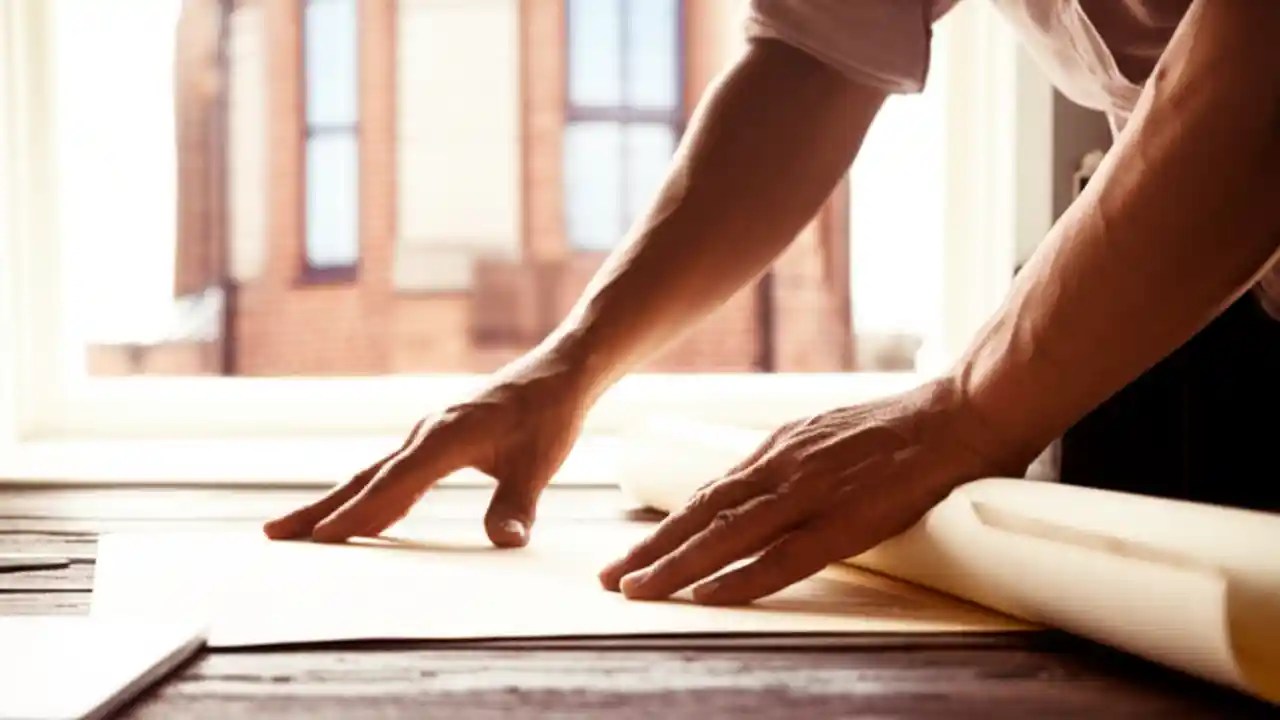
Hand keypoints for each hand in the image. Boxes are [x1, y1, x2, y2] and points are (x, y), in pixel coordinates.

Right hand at [263, 348, 590, 547]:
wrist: (560, 372)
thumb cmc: (549, 416)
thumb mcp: (540, 465)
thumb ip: (517, 506)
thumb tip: (504, 543)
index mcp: (444, 437)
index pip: (392, 483)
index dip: (357, 514)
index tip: (320, 539)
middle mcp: (426, 433)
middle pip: (364, 477)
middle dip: (319, 509)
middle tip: (273, 534)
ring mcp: (428, 434)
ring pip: (373, 473)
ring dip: (337, 502)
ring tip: (299, 530)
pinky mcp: (437, 438)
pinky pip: (394, 471)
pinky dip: (371, 494)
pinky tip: (367, 518)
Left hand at [597, 378, 1011, 604]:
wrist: (958, 415)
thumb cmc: (899, 429)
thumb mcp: (827, 435)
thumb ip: (792, 463)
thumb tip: (762, 488)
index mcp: (778, 450)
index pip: (709, 496)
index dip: (668, 527)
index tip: (635, 552)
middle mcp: (782, 469)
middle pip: (703, 515)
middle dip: (652, 549)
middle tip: (610, 578)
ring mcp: (810, 493)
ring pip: (728, 535)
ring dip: (677, 566)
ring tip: (638, 590)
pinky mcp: (845, 519)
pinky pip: (782, 557)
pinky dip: (740, 578)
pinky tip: (708, 595)